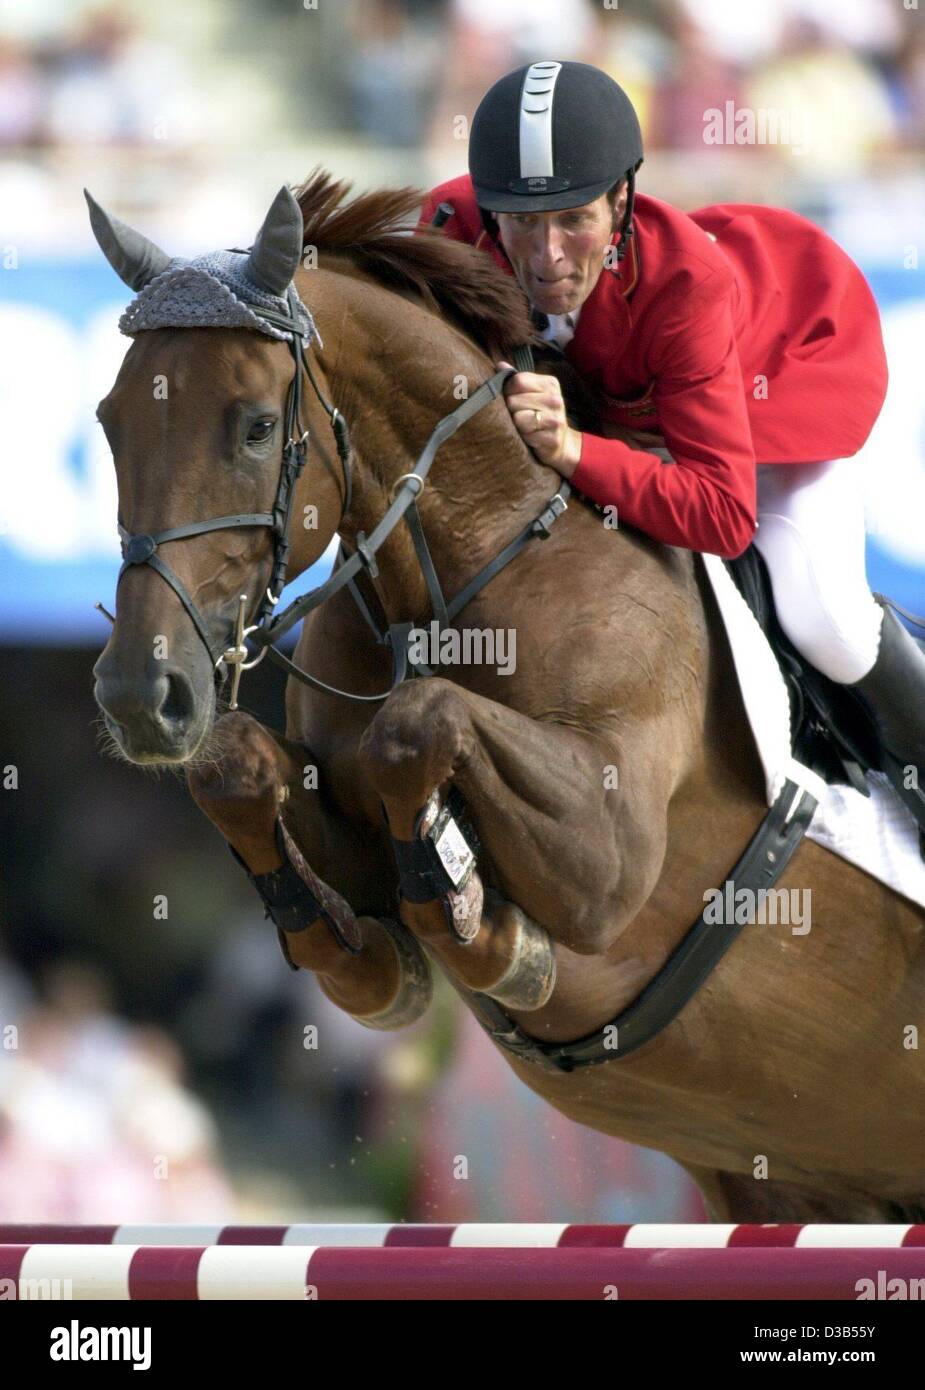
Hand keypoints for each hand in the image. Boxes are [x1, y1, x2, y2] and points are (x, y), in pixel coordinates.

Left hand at [496, 361, 582, 475]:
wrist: (560, 442)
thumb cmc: (541, 414)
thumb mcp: (532, 393)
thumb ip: (516, 380)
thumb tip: (499, 365)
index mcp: (551, 384)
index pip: (517, 381)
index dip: (509, 390)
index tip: (514, 398)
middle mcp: (555, 400)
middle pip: (514, 400)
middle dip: (512, 410)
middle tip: (522, 415)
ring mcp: (555, 420)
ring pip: (518, 418)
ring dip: (517, 425)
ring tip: (526, 426)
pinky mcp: (552, 439)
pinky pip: (525, 435)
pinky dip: (524, 438)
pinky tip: (532, 436)